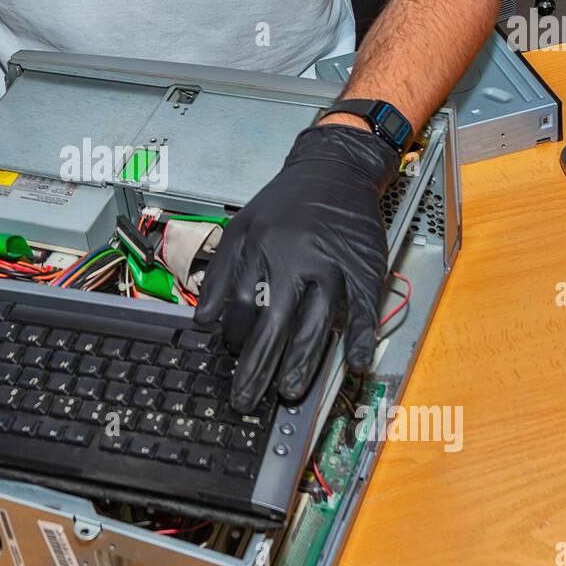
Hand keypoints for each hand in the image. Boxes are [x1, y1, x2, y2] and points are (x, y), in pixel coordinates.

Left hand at [194, 124, 397, 412]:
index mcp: (261, 247)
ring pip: (315, 322)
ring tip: (288, 390)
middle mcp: (295, 257)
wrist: (336, 167)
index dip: (234, 337)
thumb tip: (202, 320)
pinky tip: (355, 363)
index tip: (232, 359)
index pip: (242, 304)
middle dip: (257, 366)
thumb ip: (220, 271)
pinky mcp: (363, 268)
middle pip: (273, 322)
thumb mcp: (241, 226)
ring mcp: (332, 264)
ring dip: (301, 361)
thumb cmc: (287, 201)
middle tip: (246, 398)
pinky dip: (360, 338)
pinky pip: (362, 309)